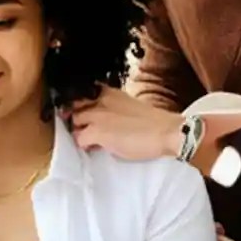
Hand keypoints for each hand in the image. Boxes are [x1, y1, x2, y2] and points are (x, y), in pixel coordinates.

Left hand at [69, 87, 183, 160]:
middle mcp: (101, 100)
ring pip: (74, 121)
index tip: (83, 112)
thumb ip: (113, 108)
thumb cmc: (154, 123)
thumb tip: (104, 121)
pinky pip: (79, 139)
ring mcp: (98, 115)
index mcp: (110, 92)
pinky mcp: (98, 131)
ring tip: (90, 139)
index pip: (84, 92)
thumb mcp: (129, 105)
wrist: (166, 131)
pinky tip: (95, 148)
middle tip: (84, 128)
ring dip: (80, 131)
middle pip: (75, 106)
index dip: (80, 104)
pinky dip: (84, 145)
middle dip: (78, 117)